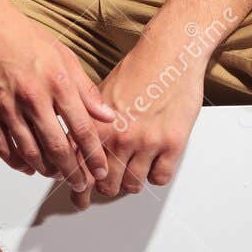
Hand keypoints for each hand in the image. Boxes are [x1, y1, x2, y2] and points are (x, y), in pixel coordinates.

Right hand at [0, 0, 116, 191]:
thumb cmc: (23, 37)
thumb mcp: (64, 56)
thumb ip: (86, 89)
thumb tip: (108, 116)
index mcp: (57, 82)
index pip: (81, 128)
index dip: (94, 154)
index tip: (101, 171)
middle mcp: (33, 97)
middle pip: (56, 146)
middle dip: (72, 171)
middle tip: (81, 184)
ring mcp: (7, 107)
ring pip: (30, 152)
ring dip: (46, 169)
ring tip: (56, 175)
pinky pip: (3, 148)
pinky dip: (17, 162)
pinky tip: (27, 166)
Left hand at [69, 30, 208, 210]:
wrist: (170, 52)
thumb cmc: (138, 69)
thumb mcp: (103, 95)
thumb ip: (90, 123)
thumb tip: (78, 145)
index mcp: (98, 126)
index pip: (81, 169)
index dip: (79, 189)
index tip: (80, 198)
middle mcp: (120, 137)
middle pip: (107, 184)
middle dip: (108, 186)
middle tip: (110, 183)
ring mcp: (147, 143)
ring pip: (133, 184)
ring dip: (132, 181)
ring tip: (134, 170)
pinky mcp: (172, 144)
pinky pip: (160, 178)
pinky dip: (156, 174)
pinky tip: (154, 163)